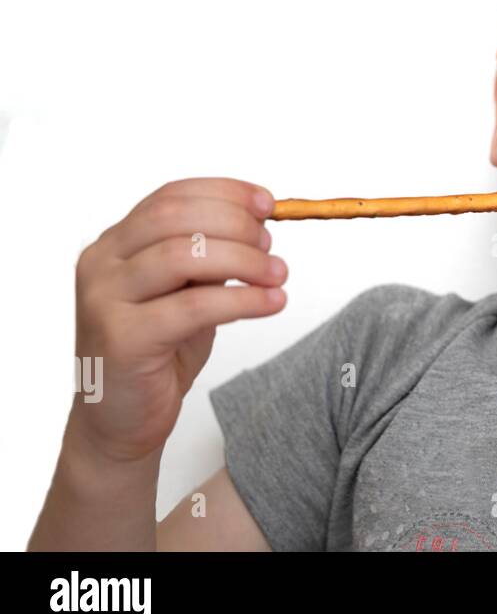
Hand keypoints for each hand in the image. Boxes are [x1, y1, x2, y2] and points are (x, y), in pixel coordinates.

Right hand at [69, 177, 288, 463]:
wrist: (120, 421)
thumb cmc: (157, 352)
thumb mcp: (186, 292)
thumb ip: (209, 258)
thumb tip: (258, 225)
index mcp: (115, 244)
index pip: (170, 197)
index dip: (224, 193)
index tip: (268, 203)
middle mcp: (102, 265)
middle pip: (175, 218)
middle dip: (235, 223)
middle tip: (270, 243)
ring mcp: (105, 300)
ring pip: (184, 256)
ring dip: (244, 260)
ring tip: (278, 274)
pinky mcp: (123, 338)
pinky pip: (193, 306)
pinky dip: (242, 299)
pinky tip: (272, 302)